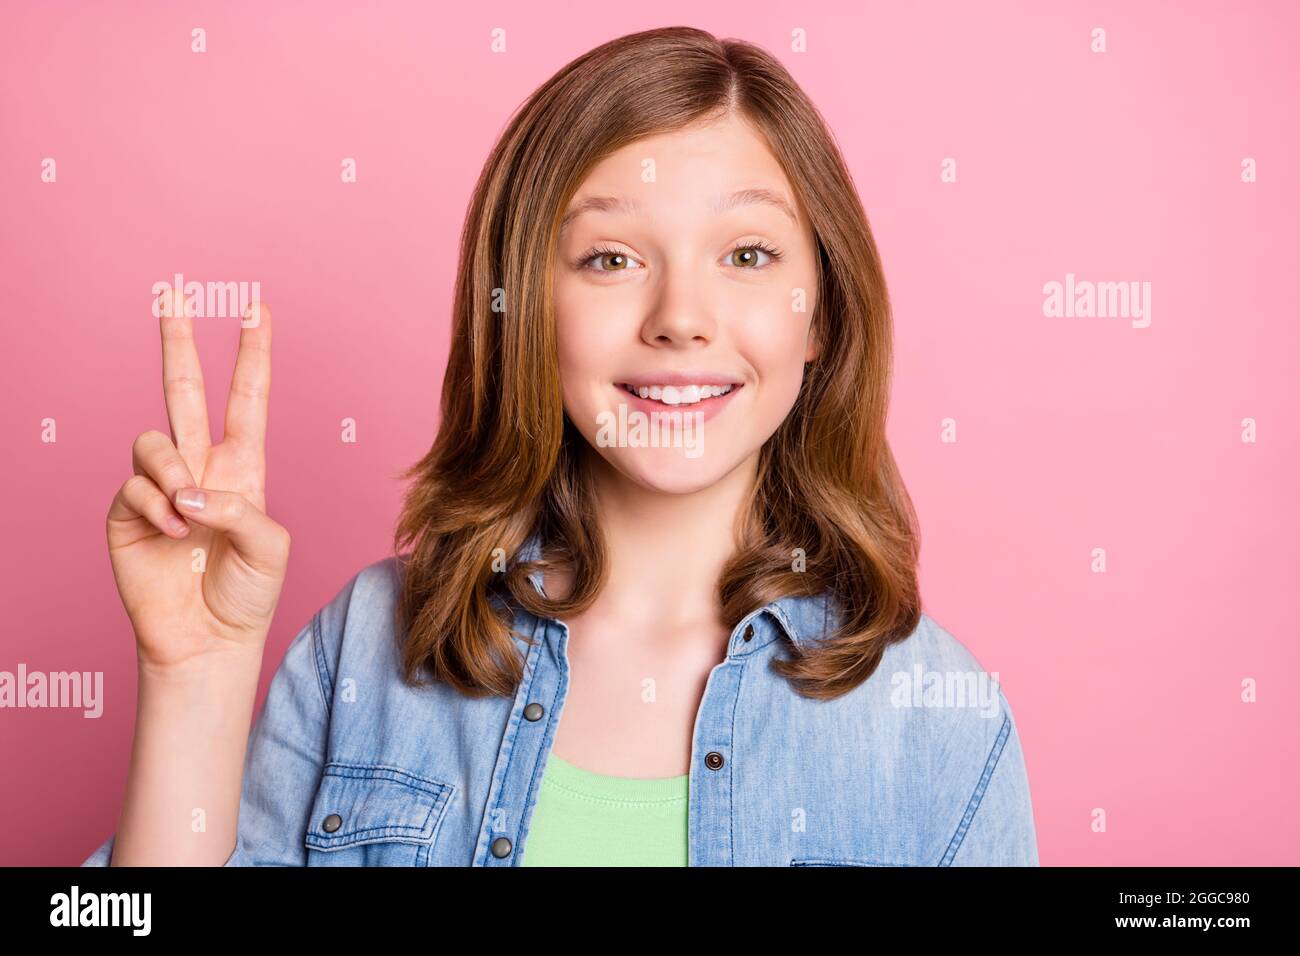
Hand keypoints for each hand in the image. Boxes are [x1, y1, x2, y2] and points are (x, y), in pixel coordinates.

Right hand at [106, 289, 288, 670]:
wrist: (208, 641)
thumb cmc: (247, 595)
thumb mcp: (269, 549)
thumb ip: (240, 510)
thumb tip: (191, 491)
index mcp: (243, 469)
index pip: (247, 399)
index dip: (252, 355)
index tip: (257, 308)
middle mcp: (200, 469)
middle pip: (184, 391)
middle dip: (180, 341)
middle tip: (174, 292)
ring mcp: (161, 489)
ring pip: (152, 440)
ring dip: (171, 472)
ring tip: (189, 513)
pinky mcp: (127, 513)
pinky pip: (134, 484)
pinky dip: (156, 505)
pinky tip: (172, 531)